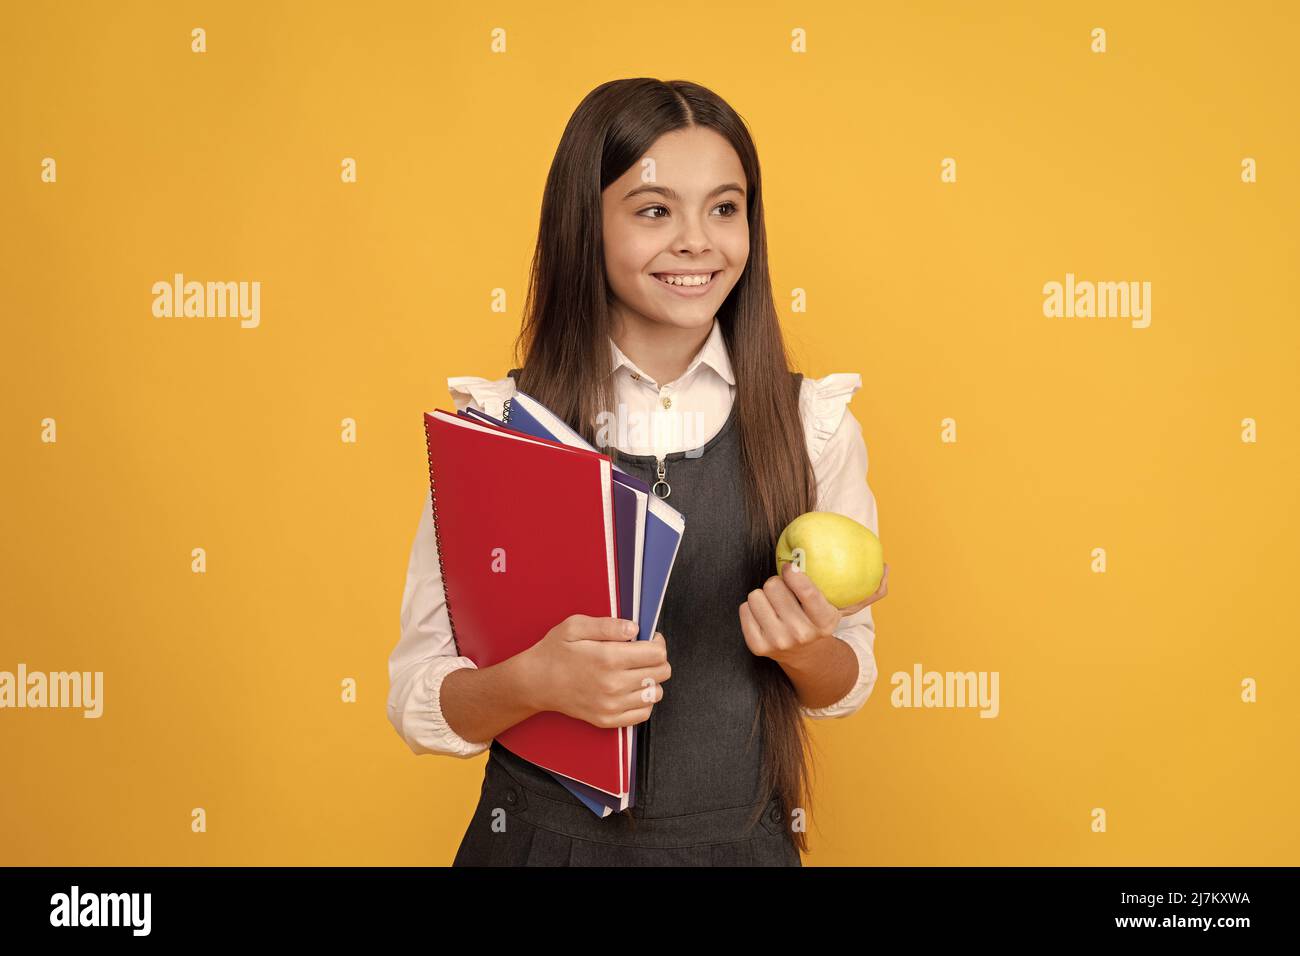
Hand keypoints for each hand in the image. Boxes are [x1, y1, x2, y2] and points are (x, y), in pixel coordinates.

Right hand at [523, 615, 670, 728]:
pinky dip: (643, 700)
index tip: (650, 639)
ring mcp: (611, 705)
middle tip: (642, 653)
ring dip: (651, 680)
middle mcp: (613, 685)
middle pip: (661, 673)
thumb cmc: (555, 652)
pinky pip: (643, 713)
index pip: (657, 653)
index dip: (657, 642)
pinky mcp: (608, 719)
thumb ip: (608, 625)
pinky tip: (631, 688)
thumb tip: (634, 628)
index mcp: (608, 658)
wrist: (535, 683)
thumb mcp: (575, 626)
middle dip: (657, 659)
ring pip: (656, 693)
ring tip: (635, 671)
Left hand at [739, 562, 889, 663]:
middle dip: (777, 582)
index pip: (805, 588)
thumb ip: (870, 590)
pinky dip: (752, 607)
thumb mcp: (846, 610)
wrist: (807, 658)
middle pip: (773, 586)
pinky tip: (764, 613)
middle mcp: (800, 634)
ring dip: (764, 594)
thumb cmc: (823, 623)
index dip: (793, 572)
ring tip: (775, 602)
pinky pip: (744, 608)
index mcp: (823, 622)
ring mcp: (777, 642)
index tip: (791, 568)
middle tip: (784, 590)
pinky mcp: (757, 647)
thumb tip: (887, 567)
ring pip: (756, 595)